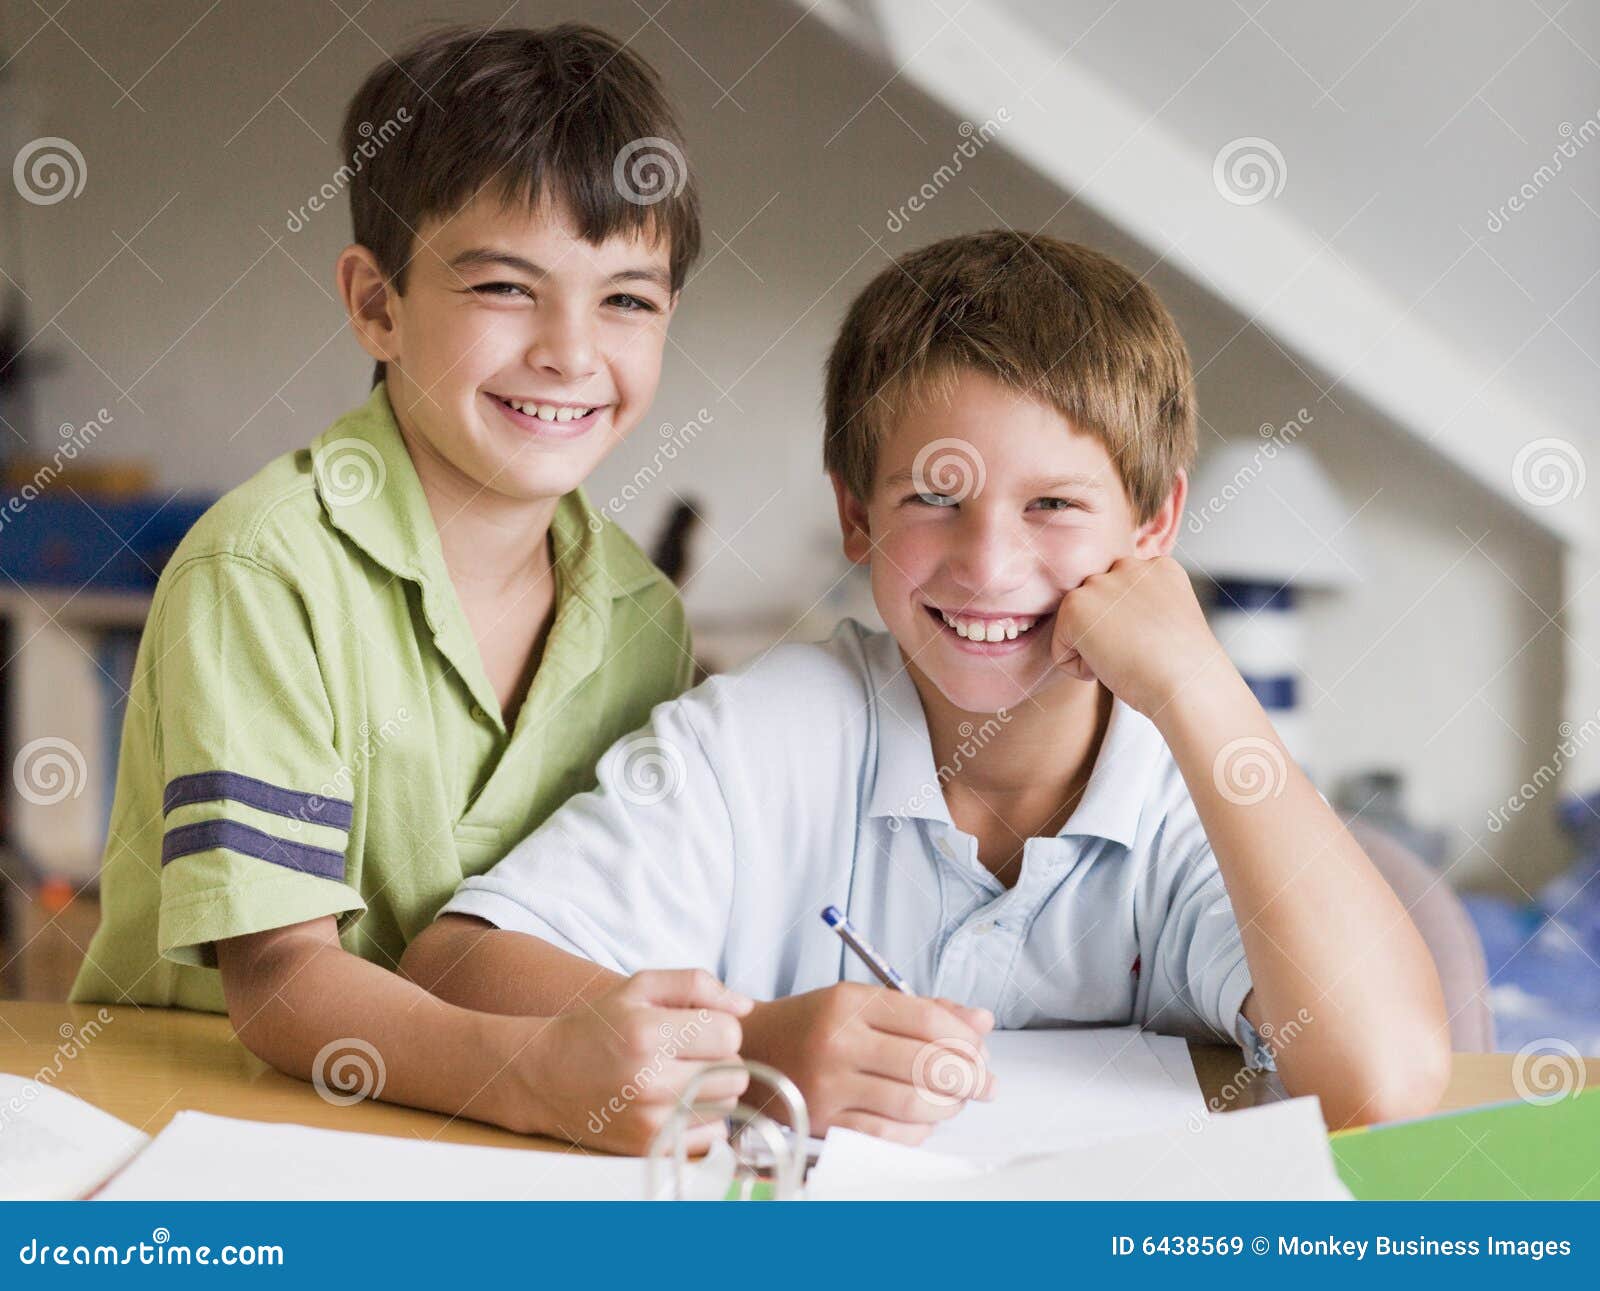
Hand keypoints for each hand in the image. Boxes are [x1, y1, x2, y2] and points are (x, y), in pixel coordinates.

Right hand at [512, 968, 752, 1155]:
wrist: (543, 1076)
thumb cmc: (598, 1026)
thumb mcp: (639, 986)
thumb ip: (696, 984)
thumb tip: (745, 1006)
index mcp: (648, 1033)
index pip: (730, 1033)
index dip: (721, 1026)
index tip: (698, 1027)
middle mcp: (650, 1080)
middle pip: (735, 1072)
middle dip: (720, 1058)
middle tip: (689, 1053)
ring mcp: (649, 1120)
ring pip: (727, 1105)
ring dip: (714, 1090)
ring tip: (681, 1076)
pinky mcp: (649, 1147)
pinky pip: (711, 1136)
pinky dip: (704, 1120)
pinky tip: (677, 1103)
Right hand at [740, 983, 995, 1144]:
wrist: (750, 1051)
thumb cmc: (813, 1023)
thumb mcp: (860, 1000)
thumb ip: (922, 1009)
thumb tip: (982, 1021)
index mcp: (849, 1004)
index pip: (927, 1020)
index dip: (965, 1038)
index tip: (981, 1049)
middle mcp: (838, 1043)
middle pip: (924, 1063)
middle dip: (968, 1077)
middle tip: (984, 1082)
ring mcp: (828, 1087)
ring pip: (910, 1103)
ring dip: (948, 1106)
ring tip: (958, 1101)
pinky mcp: (822, 1123)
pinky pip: (886, 1134)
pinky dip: (917, 1130)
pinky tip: (926, 1120)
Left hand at [1049, 555, 1224, 717]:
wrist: (1187, 684)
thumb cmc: (1184, 671)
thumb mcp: (1169, 623)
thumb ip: (1140, 608)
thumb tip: (1109, 623)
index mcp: (1159, 567)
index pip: (1121, 597)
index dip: (1132, 631)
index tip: (1155, 645)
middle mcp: (1128, 565)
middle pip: (1097, 606)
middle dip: (1109, 634)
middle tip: (1141, 653)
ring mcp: (1100, 582)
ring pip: (1077, 626)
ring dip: (1094, 650)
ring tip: (1128, 658)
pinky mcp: (1076, 605)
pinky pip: (1060, 649)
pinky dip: (1079, 669)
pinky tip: (1111, 667)